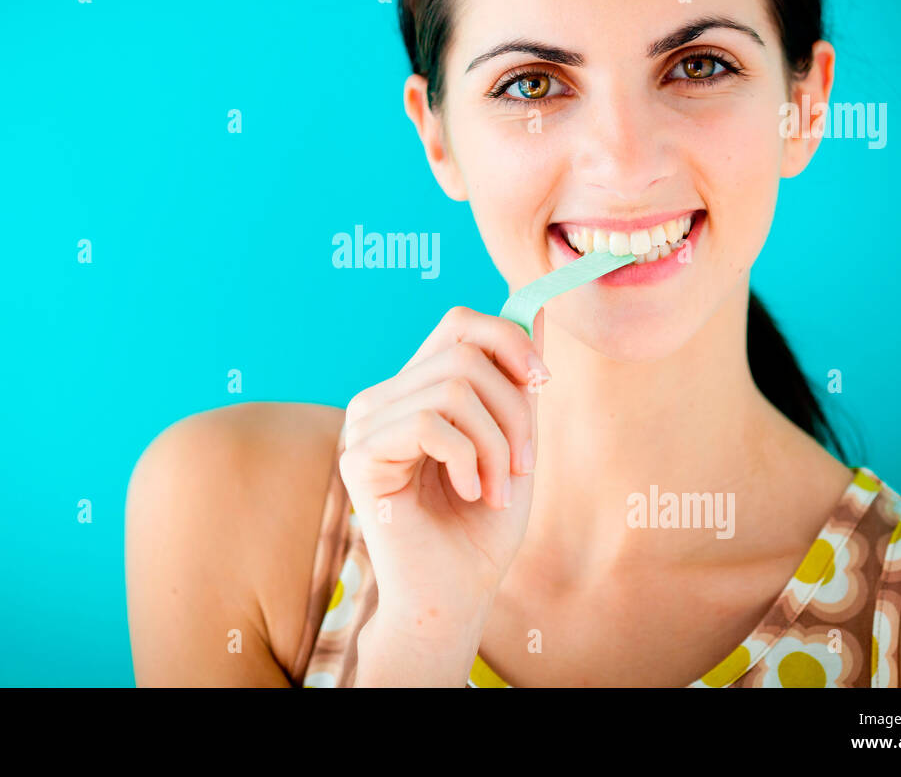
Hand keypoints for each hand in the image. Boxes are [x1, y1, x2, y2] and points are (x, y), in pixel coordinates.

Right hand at [337, 305, 547, 642]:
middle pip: (463, 353)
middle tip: (522, 465)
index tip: (543, 383)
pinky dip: (467, 459)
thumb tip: (538, 305)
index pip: (458, 322)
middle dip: (513, 409)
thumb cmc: (482, 528)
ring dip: (496, 443)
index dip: (508, 340)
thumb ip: (517, 381)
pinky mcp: (357, 455)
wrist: (455, 596)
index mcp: (414, 389)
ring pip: (453, 387)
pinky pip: (429, 423)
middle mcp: (383, 398)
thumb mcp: (514, 441)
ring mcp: (363, 424)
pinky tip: (470, 493)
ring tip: (497, 488)